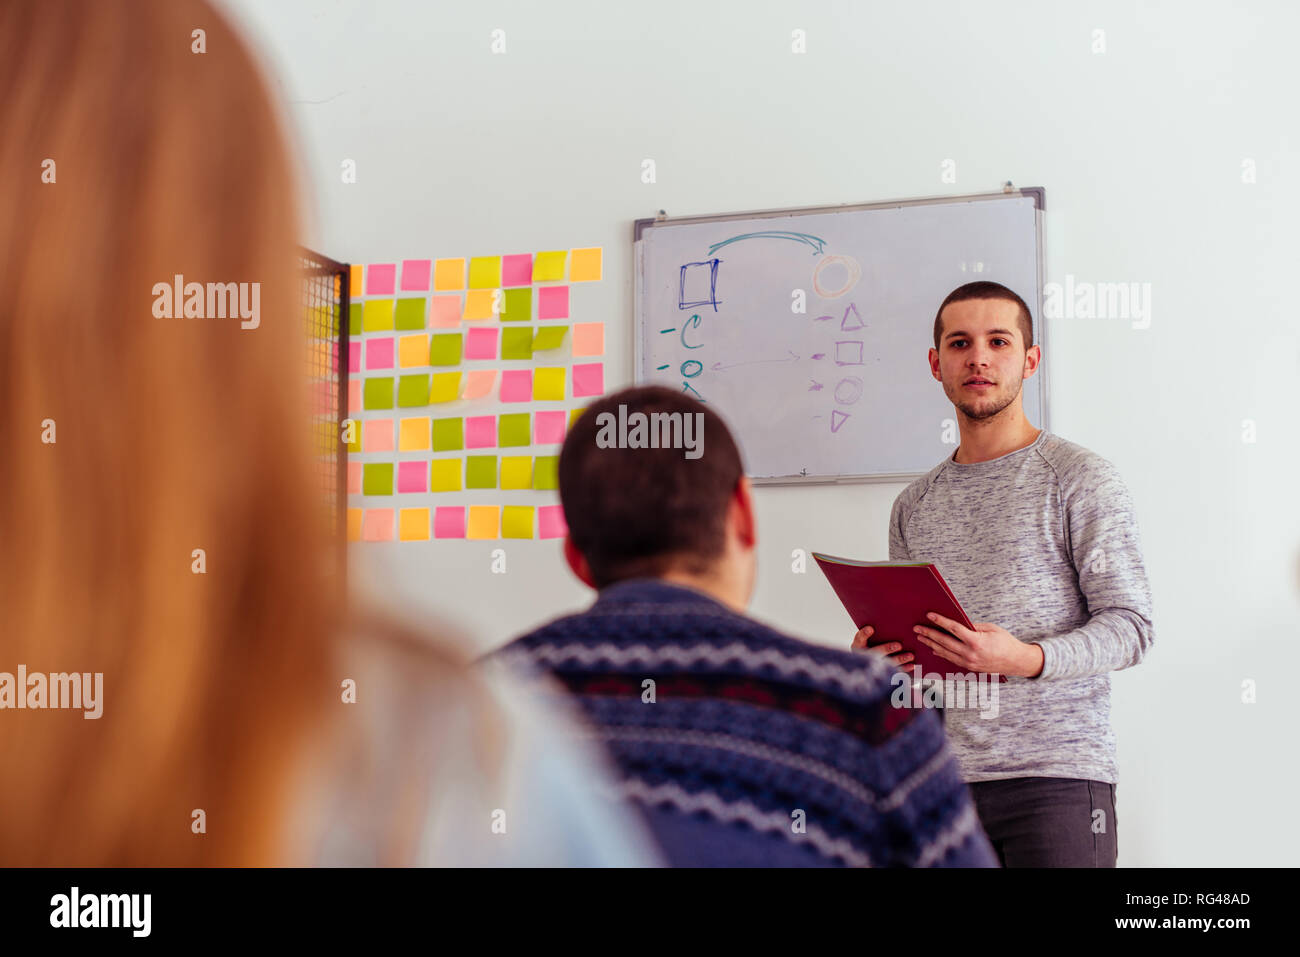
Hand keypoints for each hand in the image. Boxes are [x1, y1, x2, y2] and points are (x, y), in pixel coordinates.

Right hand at [850, 625, 916, 668]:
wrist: (868, 665)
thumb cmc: (871, 645)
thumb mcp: (868, 638)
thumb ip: (874, 632)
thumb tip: (885, 617)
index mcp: (858, 646)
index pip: (859, 639)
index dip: (864, 634)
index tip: (871, 628)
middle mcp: (864, 657)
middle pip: (875, 653)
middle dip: (887, 649)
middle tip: (898, 645)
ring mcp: (873, 667)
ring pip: (886, 664)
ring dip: (899, 659)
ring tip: (910, 656)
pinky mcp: (883, 674)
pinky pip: (894, 673)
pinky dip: (904, 669)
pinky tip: (912, 665)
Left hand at [912, 612, 1043, 677]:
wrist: (1016, 662)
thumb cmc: (1006, 642)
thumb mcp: (991, 628)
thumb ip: (973, 626)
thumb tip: (957, 622)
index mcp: (976, 641)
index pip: (953, 629)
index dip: (940, 621)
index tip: (929, 615)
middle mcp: (970, 654)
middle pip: (944, 642)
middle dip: (929, 634)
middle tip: (917, 628)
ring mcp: (968, 663)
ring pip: (945, 652)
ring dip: (931, 644)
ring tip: (921, 637)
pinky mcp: (969, 668)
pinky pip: (951, 660)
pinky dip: (941, 653)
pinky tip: (933, 649)